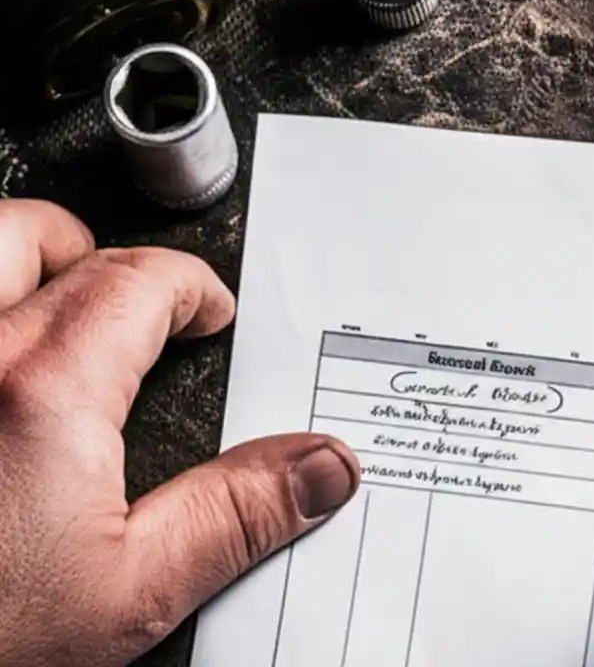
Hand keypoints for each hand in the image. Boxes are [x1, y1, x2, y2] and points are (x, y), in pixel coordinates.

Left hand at [0, 200, 359, 665]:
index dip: (190, 289)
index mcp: (38, 389)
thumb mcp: (126, 596)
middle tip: (124, 302)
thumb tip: (323, 467)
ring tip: (44, 316)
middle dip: (91, 256)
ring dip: (13, 271)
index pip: (136, 283)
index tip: (207, 313)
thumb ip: (236, 516)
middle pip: (31, 237)